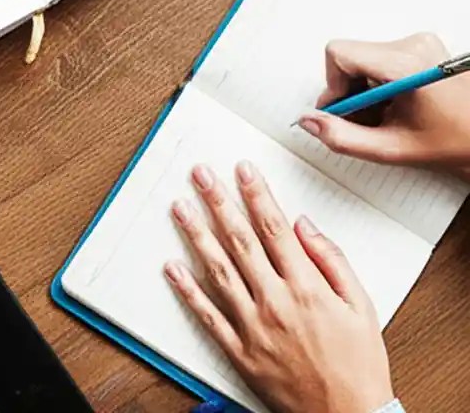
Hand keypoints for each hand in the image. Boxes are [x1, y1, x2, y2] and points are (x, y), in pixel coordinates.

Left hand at [163, 162, 393, 412]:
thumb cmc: (358, 364)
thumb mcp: (362, 307)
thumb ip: (332, 262)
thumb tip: (304, 226)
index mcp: (307, 288)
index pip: (274, 229)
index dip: (256, 195)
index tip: (241, 170)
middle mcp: (275, 302)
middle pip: (241, 241)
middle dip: (218, 202)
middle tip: (199, 175)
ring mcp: (253, 326)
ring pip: (218, 271)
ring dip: (196, 236)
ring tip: (180, 207)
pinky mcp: (239, 351)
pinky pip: (207, 315)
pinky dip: (187, 291)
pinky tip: (171, 267)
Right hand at [298, 34, 469, 180]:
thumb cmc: (451, 141)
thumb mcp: (390, 149)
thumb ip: (342, 138)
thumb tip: (309, 121)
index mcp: (406, 64)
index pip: (340, 54)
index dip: (333, 85)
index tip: (344, 109)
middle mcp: (413, 45)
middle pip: (349, 58)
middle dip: (350, 92)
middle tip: (366, 119)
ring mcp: (418, 43)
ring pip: (361, 59)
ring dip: (363, 90)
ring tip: (384, 114)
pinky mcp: (420, 47)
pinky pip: (377, 59)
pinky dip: (376, 84)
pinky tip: (393, 105)